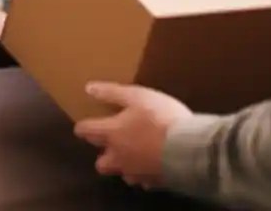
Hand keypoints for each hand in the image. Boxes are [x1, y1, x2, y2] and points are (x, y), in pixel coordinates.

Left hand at [74, 82, 195, 188]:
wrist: (187, 148)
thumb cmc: (160, 117)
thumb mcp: (137, 96)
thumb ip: (112, 93)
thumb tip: (88, 88)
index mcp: (112, 133)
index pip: (87, 131)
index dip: (83, 127)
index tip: (83, 125)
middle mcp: (118, 156)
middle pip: (100, 162)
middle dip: (102, 154)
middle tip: (111, 143)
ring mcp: (135, 171)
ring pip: (122, 173)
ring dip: (124, 165)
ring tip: (134, 154)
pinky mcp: (152, 181)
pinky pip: (143, 180)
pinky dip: (145, 173)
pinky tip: (154, 164)